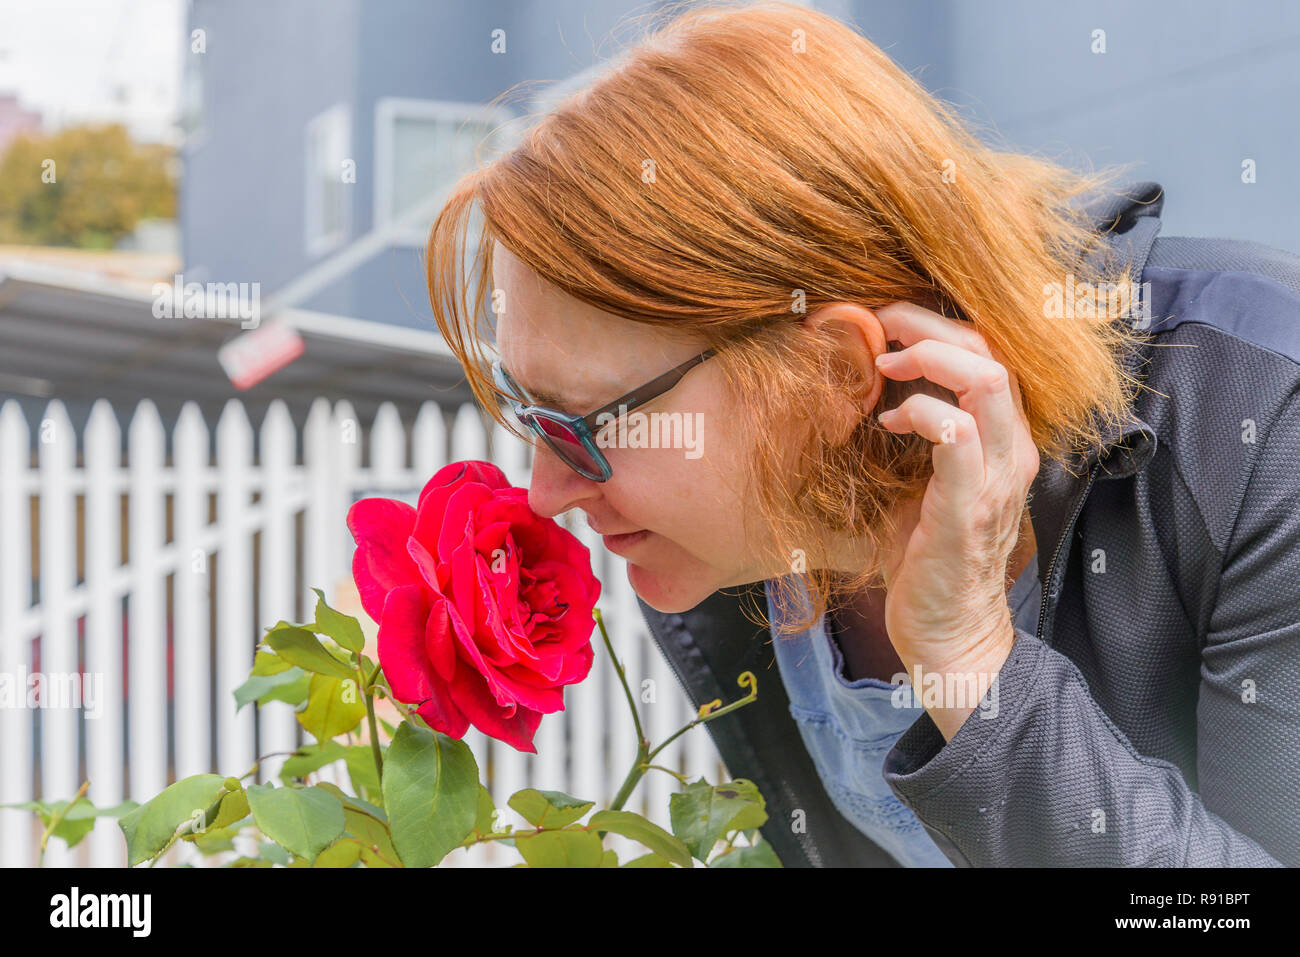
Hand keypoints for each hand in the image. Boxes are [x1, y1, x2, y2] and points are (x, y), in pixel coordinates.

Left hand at [871, 302, 1039, 739]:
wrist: (951, 635)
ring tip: (885, 363)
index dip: (941, 327)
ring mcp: (995, 480)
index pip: (990, 355)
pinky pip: (956, 438)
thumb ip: (919, 438)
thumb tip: (871, 392)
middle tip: (882, 324)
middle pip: (992, 353)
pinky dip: (922, 414)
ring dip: (929, 359)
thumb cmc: (932, 560)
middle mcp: (1012, 453)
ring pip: (986, 383)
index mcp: (1003, 442)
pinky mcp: (968, 510)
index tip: (888, 328)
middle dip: (931, 326)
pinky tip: (890, 422)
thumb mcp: (927, 484)